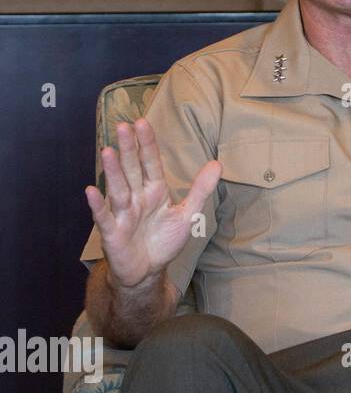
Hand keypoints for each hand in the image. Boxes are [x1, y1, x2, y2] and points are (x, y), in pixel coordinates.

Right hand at [83, 118, 221, 289]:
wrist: (147, 270)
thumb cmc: (164, 240)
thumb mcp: (188, 214)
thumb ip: (201, 189)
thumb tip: (217, 164)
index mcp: (154, 191)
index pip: (150, 163)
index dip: (147, 144)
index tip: (142, 122)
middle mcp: (136, 198)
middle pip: (132, 170)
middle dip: (128, 149)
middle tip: (123, 126)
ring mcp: (123, 214)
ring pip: (118, 189)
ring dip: (113, 171)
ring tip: (108, 151)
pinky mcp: (113, 233)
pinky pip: (104, 217)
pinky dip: (97, 205)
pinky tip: (91, 190)